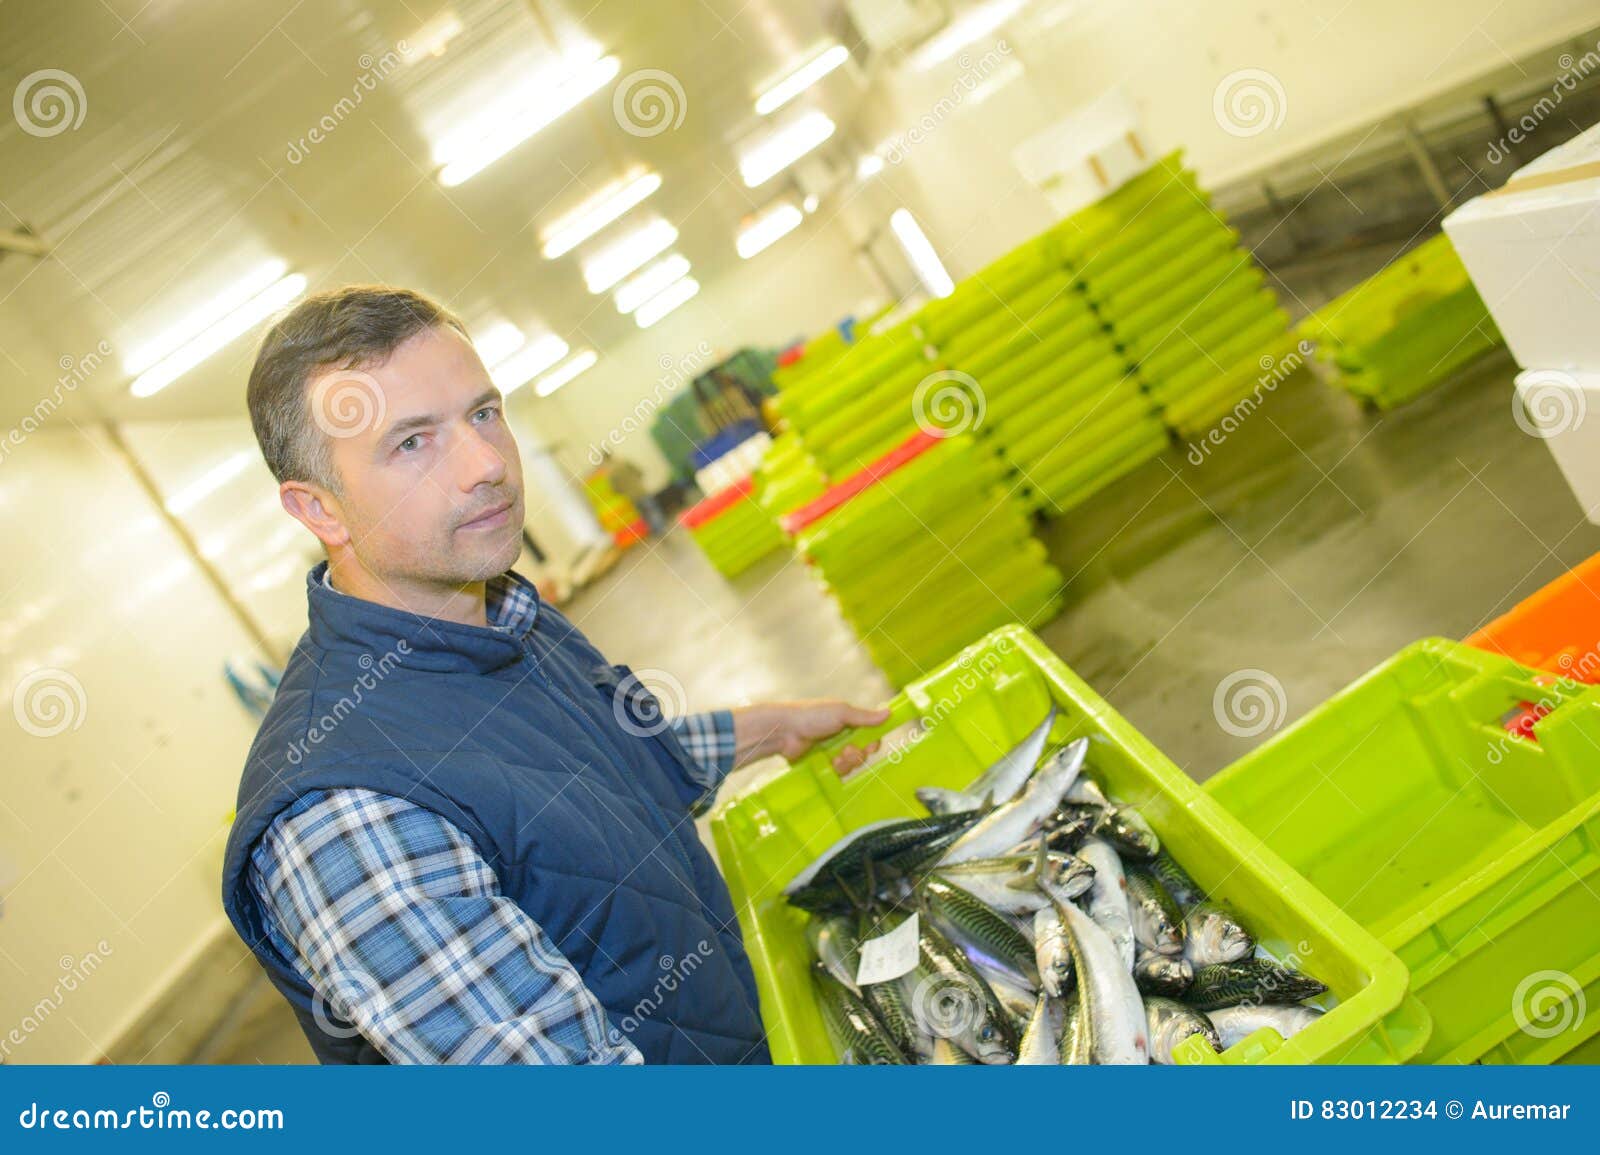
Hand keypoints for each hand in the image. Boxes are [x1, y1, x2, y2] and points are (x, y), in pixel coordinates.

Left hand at [730, 700, 890, 775]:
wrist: (783, 731)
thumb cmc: (810, 716)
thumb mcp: (841, 712)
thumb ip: (865, 716)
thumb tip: (889, 712)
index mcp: (847, 721)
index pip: (870, 735)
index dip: (872, 742)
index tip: (870, 746)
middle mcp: (841, 736)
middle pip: (862, 753)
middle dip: (857, 754)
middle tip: (846, 752)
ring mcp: (831, 752)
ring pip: (851, 764)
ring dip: (846, 763)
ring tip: (835, 757)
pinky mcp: (822, 765)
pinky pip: (838, 773)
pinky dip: (836, 770)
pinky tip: (828, 764)